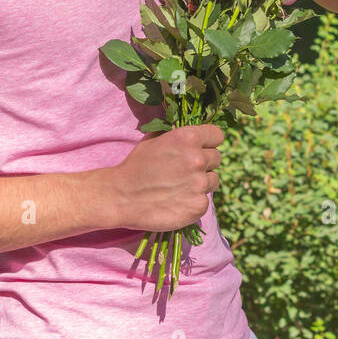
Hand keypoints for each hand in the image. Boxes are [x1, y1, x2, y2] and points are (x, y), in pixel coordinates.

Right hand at [96, 124, 223, 231]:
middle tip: (184, 171)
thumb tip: (195, 133)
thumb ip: (178, 135)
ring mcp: (200, 184)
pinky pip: (205, 201)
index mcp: (188, 137)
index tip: (201, 148)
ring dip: (201, 183)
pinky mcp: (198, 206)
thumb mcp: (154, 139)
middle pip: (217, 158)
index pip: (217, 135)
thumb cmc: (136, 166)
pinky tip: (176, 202)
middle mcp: (198, 159)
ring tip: (179, 187)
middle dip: (204, 163)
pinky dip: (194, 202)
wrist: (120, 197)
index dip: (209, 142)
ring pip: (213, 180)